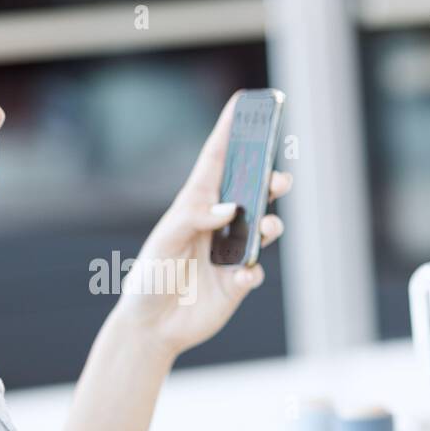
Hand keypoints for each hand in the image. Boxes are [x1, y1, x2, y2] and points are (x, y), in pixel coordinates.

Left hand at [109, 91, 293, 359]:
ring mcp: (230, 253)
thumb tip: (230, 209)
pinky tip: (243, 276)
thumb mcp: (164, 241)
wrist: (151, 327)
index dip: (230, 132)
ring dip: (271, 224)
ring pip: (263, 227)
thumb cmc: (150, 278)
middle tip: (279, 179)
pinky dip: (254, 270)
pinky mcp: (238, 283)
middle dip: (269, 181)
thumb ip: (193, 219)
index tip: (244, 103)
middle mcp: (217, 225)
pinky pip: (257, 270)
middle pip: (251, 192)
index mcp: (195, 206)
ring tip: (266, 227)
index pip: (217, 163)